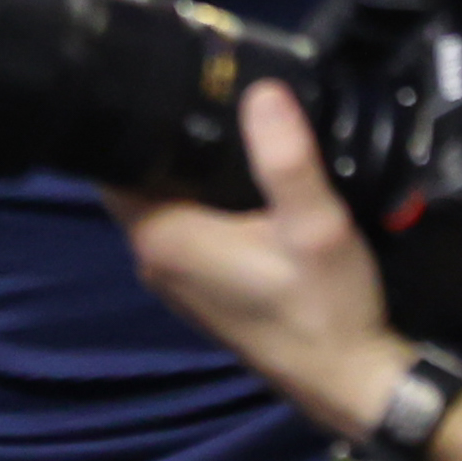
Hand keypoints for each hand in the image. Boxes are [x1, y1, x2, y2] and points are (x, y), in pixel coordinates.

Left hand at [117, 86, 419, 442]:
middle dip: (164, 140)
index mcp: (162, 239)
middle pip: (138, 179)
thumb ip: (287, 161)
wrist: (348, 380)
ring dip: (183, 171)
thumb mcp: (317, 227)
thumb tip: (261, 91)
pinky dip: (201, 201)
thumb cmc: (326, 308)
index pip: (113, 163)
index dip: (131, 120)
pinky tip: (238, 181)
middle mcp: (154, 260)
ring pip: (163, 202)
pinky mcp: (200, 289)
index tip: (159, 80)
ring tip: (222, 123)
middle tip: (203, 91)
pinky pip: (184, 227)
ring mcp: (176, 279)